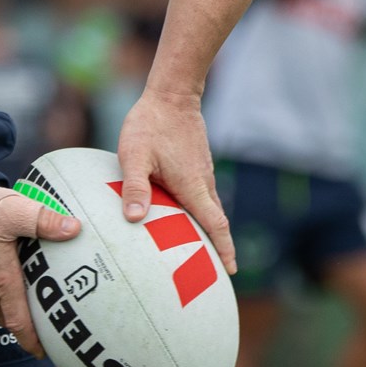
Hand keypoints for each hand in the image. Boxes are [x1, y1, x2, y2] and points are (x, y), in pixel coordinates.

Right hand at [0, 184, 79, 356]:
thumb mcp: (11, 211)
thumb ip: (42, 220)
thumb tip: (74, 229)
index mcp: (3, 281)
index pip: (22, 325)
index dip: (35, 343)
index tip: (48, 354)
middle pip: (9, 318)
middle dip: (26, 327)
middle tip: (43, 326)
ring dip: (11, 305)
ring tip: (27, 295)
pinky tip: (2, 270)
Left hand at [116, 86, 234, 273]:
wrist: (171, 94)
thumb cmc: (150, 124)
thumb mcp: (134, 155)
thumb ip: (135, 186)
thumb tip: (134, 219)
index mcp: (192, 187)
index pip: (215, 225)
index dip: (224, 249)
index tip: (231, 271)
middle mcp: (203, 182)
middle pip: (215, 221)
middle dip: (217, 246)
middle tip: (213, 270)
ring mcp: (202, 172)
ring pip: (209, 206)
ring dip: (208, 227)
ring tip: (198, 247)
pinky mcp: (196, 163)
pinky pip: (202, 193)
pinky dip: (200, 209)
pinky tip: (184, 210)